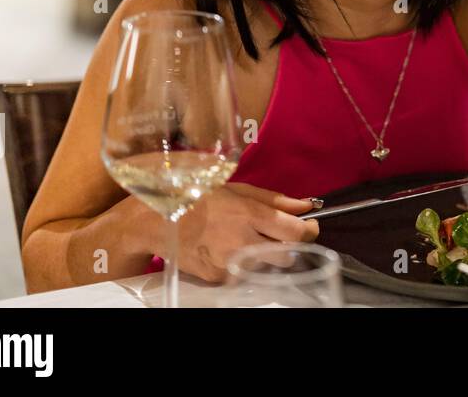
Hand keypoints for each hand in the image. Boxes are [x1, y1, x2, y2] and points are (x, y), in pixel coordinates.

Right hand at [150, 182, 319, 282]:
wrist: (157, 220)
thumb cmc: (200, 198)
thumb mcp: (238, 189)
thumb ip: (275, 199)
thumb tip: (307, 206)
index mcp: (249, 214)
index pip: (295, 232)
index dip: (309, 230)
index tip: (310, 226)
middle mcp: (241, 241)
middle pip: (287, 256)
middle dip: (289, 246)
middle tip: (279, 236)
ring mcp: (229, 262)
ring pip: (267, 267)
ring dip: (266, 256)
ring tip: (248, 240)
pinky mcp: (217, 278)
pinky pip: (243, 274)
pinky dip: (242, 264)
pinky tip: (228, 249)